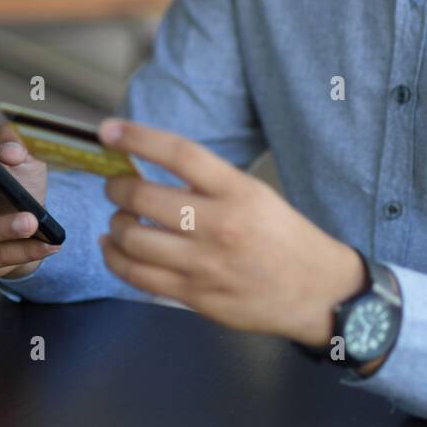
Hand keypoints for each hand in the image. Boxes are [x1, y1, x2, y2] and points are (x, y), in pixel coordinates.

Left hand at [96, 118, 366, 343]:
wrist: (318, 292)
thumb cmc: (285, 237)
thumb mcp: (256, 194)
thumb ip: (209, 184)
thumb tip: (150, 170)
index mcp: (238, 191)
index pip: (179, 153)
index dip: (137, 137)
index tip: (108, 131)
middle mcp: (219, 225)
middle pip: (144, 198)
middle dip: (117, 189)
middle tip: (116, 187)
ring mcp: (204, 264)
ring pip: (133, 238)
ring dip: (116, 224)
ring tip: (121, 220)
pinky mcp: (195, 295)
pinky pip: (137, 276)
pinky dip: (115, 257)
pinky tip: (114, 248)